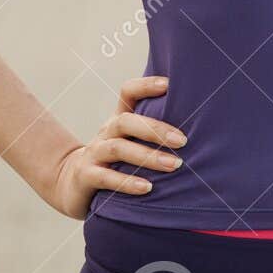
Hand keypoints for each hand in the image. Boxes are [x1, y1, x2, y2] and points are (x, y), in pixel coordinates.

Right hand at [45, 74, 187, 219]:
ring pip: (118, 149)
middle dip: (156, 129)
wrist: (73, 184)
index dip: (146, 85)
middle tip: (182, 141)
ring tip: (173, 165)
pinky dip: (128, 182)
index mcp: (118, 120)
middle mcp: (106, 132)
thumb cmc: (114, 161)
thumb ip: (151, 134)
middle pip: (127, 121)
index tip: (169, 84)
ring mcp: (94, 153)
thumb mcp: (128, 142)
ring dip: (148, 157)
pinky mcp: (86, 177)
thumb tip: (199, 128)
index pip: (127, 92)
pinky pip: (106, 178)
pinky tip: (148, 188)